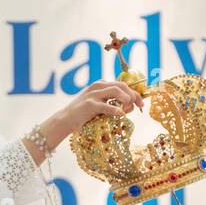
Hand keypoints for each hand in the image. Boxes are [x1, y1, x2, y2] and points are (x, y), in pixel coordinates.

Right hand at [22, 80, 144, 164]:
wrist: (64, 120)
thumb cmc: (82, 116)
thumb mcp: (98, 106)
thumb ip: (111, 103)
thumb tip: (128, 108)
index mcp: (101, 85)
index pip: (122, 84)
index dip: (134, 92)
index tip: (141, 103)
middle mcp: (98, 86)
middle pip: (121, 85)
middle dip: (134, 95)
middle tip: (140, 106)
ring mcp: (93, 94)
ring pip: (116, 91)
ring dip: (126, 99)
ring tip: (128, 110)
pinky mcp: (89, 105)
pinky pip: (106, 106)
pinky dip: (115, 109)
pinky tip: (121, 114)